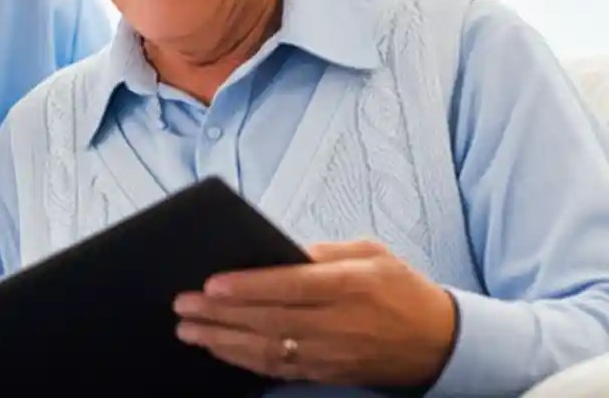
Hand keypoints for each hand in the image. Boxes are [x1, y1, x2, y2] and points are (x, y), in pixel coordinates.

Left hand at [172, 240, 455, 386]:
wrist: (439, 342)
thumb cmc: (400, 289)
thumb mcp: (372, 254)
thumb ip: (326, 251)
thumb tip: (280, 250)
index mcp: (351, 285)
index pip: (292, 286)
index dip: (249, 287)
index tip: (212, 284)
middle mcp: (340, 322)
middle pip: (270, 320)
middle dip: (220, 314)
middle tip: (183, 305)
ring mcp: (332, 353)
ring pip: (268, 349)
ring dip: (222, 341)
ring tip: (188, 329)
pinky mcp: (327, 372)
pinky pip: (278, 369)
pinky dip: (243, 359)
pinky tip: (217, 349)